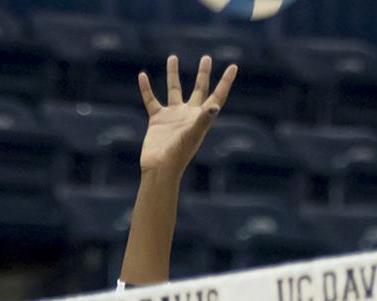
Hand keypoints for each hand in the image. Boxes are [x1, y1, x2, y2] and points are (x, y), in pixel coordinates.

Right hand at [136, 55, 236, 178]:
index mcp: (201, 117)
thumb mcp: (192, 134)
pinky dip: (146, 88)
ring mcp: (173, 116)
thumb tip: (215, 106)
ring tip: (173, 57)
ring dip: (173, 74)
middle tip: (207, 58)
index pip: (217, 96)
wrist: (159, 168)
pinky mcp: (157, 119)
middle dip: (203, 74)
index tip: (233, 66)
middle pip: (199, 89)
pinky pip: (151, 100)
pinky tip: (142, 75)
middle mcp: (189, 114)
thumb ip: (203, 119)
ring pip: (174, 90)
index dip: (225, 82)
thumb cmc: (178, 154)